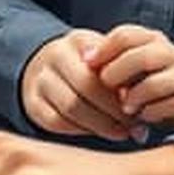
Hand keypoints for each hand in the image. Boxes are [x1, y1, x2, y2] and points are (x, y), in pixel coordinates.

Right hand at [20, 30, 139, 141]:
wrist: (47, 64)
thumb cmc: (89, 64)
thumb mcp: (105, 56)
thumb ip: (122, 72)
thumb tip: (141, 102)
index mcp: (78, 41)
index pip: (101, 69)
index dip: (122, 93)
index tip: (141, 108)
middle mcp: (54, 57)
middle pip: (85, 90)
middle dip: (113, 113)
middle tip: (134, 128)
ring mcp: (40, 80)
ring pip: (70, 110)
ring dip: (99, 126)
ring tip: (122, 133)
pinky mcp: (32, 103)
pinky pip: (56, 123)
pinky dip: (79, 131)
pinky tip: (97, 132)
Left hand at [88, 28, 173, 129]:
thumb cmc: (156, 76)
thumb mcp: (135, 61)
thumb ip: (112, 58)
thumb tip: (85, 58)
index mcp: (152, 39)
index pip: (126, 35)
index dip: (104, 49)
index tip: (87, 64)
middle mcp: (170, 53)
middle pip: (141, 56)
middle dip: (118, 73)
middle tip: (107, 86)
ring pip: (154, 83)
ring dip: (134, 97)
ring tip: (125, 106)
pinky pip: (168, 106)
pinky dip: (151, 113)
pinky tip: (144, 115)